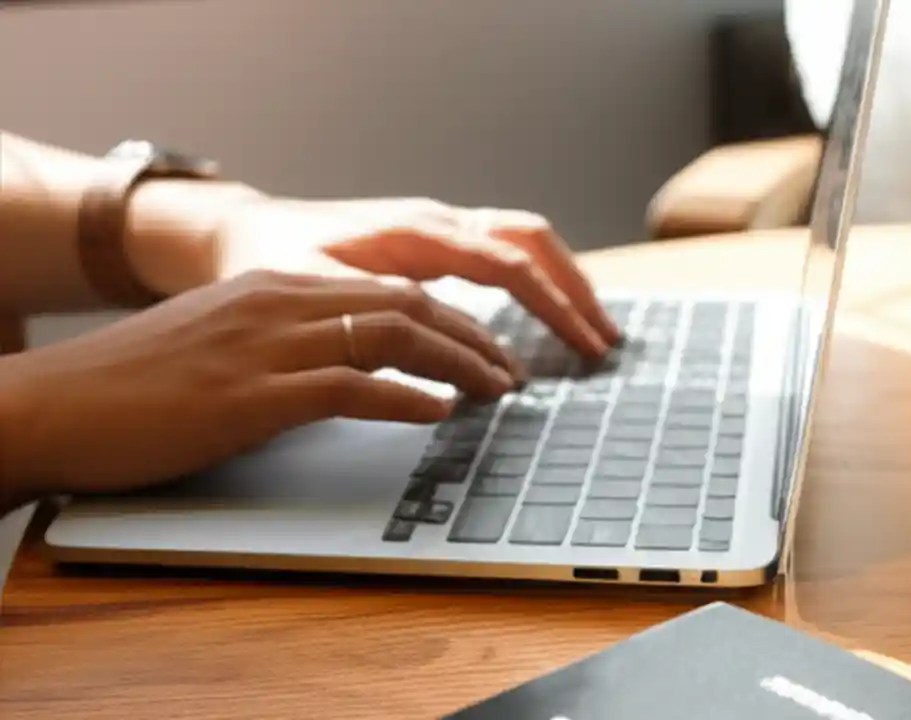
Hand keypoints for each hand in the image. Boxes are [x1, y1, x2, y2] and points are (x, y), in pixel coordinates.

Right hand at [0, 270, 518, 502]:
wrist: (55, 404)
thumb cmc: (135, 384)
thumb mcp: (221, 343)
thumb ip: (285, 344)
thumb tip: (349, 372)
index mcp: (275, 288)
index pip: (389, 290)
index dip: (453, 319)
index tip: (489, 348)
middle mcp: (279, 303)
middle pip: (407, 305)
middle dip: (474, 337)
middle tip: (514, 371)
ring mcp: (267, 345)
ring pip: (393, 336)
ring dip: (459, 363)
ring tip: (497, 390)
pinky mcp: (251, 395)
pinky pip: (350, 386)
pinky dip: (405, 397)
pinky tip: (438, 411)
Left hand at [213, 197, 621, 358]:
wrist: (241, 231)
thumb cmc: (270, 258)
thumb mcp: (311, 289)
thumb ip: (374, 310)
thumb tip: (435, 341)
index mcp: (417, 232)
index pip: (509, 265)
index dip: (553, 308)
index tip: (583, 349)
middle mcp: (437, 221)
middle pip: (532, 243)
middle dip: (575, 291)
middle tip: (604, 341)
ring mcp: (438, 227)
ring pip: (523, 243)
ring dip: (562, 283)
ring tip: (590, 329)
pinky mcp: (432, 242)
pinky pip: (502, 253)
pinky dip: (535, 282)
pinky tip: (544, 315)